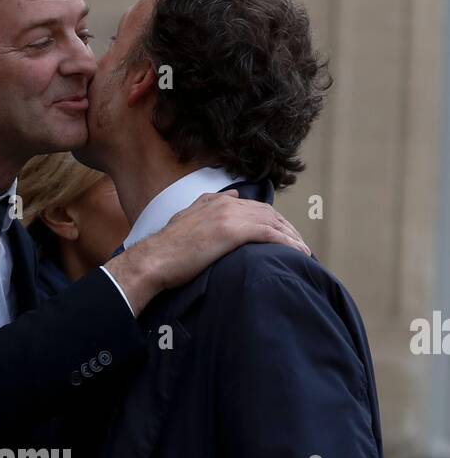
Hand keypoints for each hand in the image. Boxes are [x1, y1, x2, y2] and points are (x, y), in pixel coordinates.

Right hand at [104, 190, 309, 316]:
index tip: (282, 234)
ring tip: (303, 251)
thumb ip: (204, 209)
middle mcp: (225, 204)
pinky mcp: (234, 232)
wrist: (154, 260)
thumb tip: (228, 197)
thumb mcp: (184, 222)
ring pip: (273, 223)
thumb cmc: (165, 251)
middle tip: (299, 244)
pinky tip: (298, 253)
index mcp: (214, 202)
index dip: (271, 220)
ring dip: (292, 237)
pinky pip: (271, 235)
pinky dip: (288, 243)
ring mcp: (230, 216)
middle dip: (287, 228)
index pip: (253, 207)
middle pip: (268, 213)